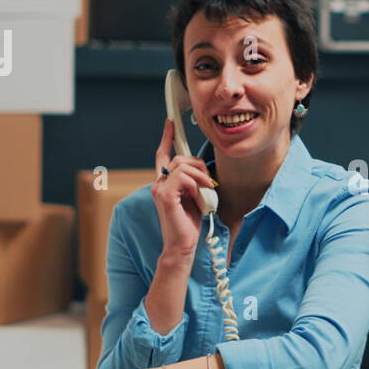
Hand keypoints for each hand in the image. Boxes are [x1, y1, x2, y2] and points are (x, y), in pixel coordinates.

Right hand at [152, 118, 217, 257]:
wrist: (183, 245)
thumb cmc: (190, 224)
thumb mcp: (196, 196)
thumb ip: (194, 181)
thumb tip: (203, 171)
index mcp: (166, 182)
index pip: (164, 155)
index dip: (167, 138)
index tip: (170, 123)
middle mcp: (159, 183)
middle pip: (180, 158)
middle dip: (199, 165)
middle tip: (209, 182)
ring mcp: (159, 189)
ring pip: (183, 166)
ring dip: (201, 177)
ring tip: (207, 192)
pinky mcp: (165, 196)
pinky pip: (183, 178)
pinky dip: (196, 184)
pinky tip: (199, 196)